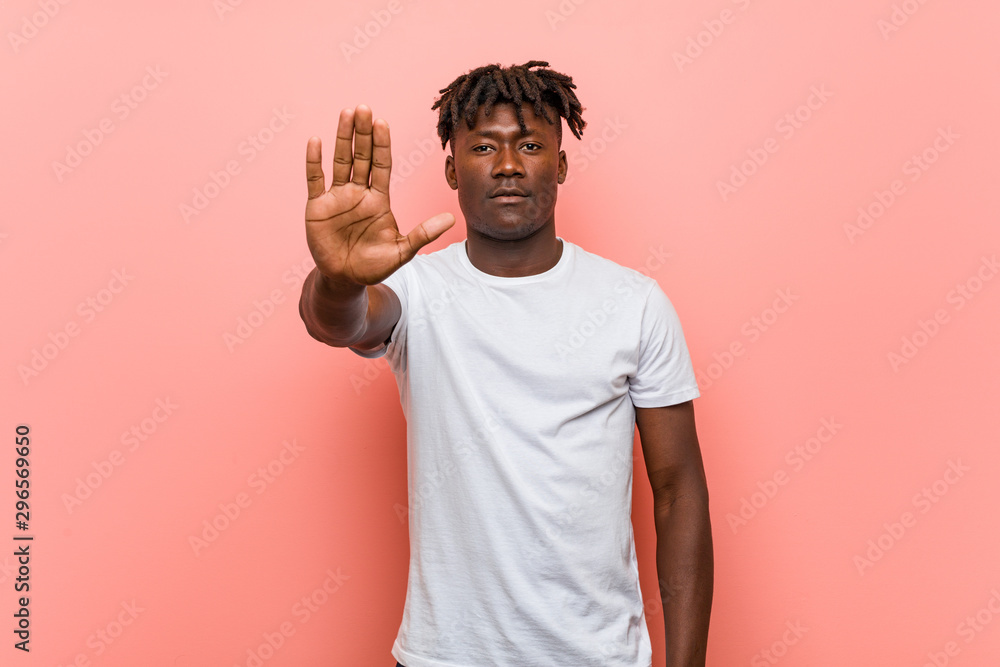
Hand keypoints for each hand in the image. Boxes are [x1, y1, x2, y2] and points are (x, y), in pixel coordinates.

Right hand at [304, 105, 453, 285]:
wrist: (345, 280)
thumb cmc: (374, 266)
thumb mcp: (402, 251)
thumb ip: (423, 233)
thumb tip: (452, 219)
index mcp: (378, 200)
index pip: (381, 165)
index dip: (382, 144)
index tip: (383, 123)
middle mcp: (358, 193)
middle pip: (361, 157)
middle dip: (363, 133)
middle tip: (364, 108)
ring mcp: (337, 198)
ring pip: (340, 161)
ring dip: (342, 138)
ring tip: (346, 114)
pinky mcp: (317, 207)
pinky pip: (315, 180)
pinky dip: (314, 161)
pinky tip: (316, 140)